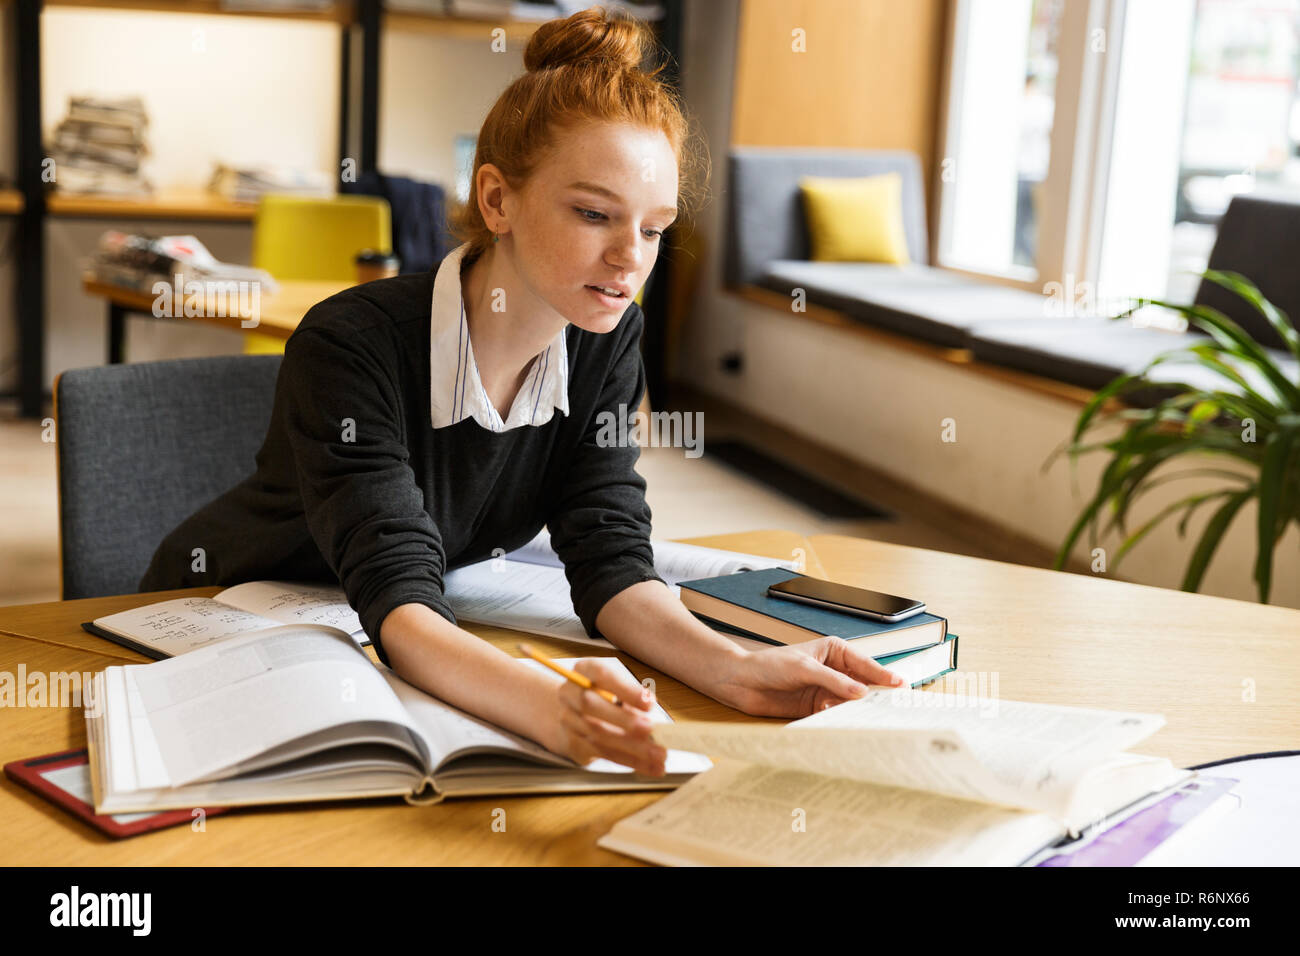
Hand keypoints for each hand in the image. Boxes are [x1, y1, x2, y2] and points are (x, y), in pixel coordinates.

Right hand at [550, 658, 667, 776]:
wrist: (569, 713)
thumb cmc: (601, 695)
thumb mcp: (615, 686)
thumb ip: (632, 698)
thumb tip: (656, 720)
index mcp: (584, 670)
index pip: (601, 674)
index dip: (625, 689)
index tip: (649, 702)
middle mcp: (570, 693)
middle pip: (592, 706)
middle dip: (624, 720)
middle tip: (651, 730)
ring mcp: (568, 720)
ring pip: (599, 735)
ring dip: (632, 747)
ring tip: (658, 754)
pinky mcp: (573, 744)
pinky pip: (604, 754)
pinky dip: (631, 761)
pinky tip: (652, 766)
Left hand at [707, 637, 906, 717]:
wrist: (742, 682)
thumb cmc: (770, 665)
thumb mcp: (805, 669)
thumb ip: (834, 681)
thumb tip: (861, 693)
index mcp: (835, 651)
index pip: (865, 664)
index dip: (883, 675)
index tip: (900, 686)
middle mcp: (834, 670)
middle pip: (863, 684)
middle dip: (876, 695)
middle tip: (893, 707)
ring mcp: (826, 689)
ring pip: (851, 702)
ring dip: (858, 710)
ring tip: (870, 718)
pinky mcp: (817, 707)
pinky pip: (836, 714)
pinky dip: (841, 718)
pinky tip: (844, 721)